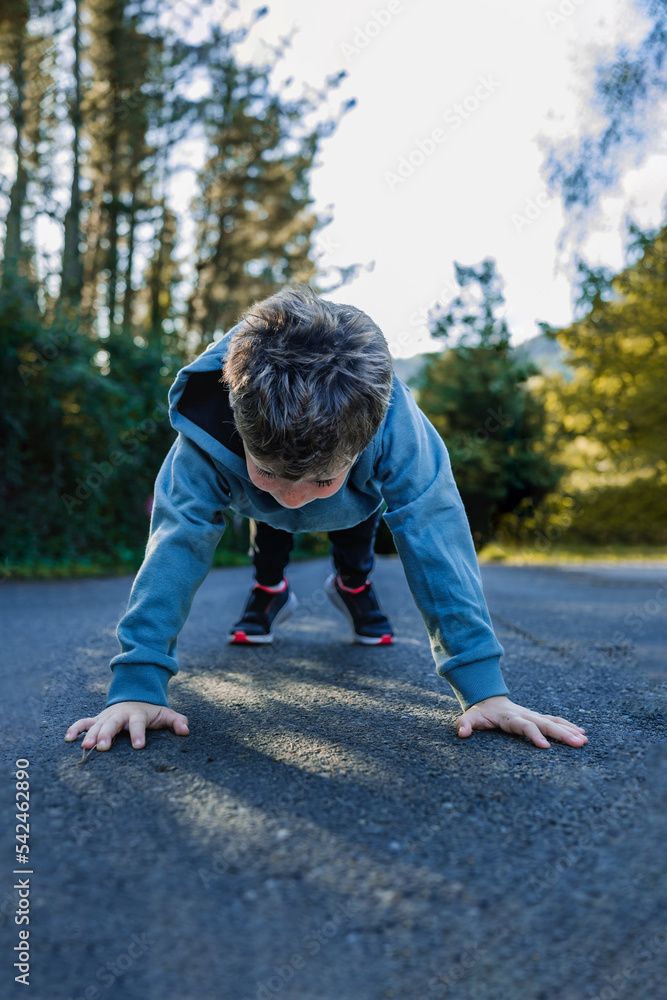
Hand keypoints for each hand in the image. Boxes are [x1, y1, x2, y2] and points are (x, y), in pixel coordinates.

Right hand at [64, 701, 189, 751]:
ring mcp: (107, 716)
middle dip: (107, 735)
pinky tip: (67, 739)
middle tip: (102, 748)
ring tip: (85, 747)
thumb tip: (186, 731)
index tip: (139, 747)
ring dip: (89, 735)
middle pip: (113, 724)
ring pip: (96, 724)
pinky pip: (83, 722)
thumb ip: (177, 721)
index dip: (139, 734)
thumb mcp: (165, 714)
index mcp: (138, 714)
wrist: (135, 696)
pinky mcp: (97, 719)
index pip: (138, 724)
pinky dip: (75, 728)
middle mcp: (120, 714)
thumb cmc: (151, 711)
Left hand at [456, 695, 587, 748]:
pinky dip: (569, 726)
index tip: (546, 747)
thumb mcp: (469, 717)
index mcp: (511, 717)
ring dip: (569, 730)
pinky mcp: (537, 718)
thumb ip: (465, 724)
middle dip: (563, 734)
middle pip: (546, 724)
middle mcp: (525, 715)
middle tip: (579, 744)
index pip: (525, 726)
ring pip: (554, 722)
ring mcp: (533, 716)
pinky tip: (582, 734)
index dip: (534, 735)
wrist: (487, 699)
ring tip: (584, 741)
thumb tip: (462, 733)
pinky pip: (555, 722)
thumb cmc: (479, 712)